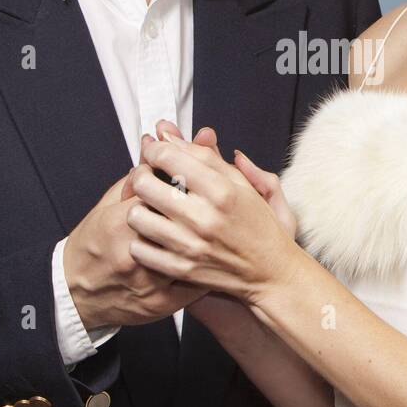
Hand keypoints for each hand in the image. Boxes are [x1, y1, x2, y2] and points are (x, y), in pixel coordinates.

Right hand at [62, 161, 208, 330]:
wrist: (75, 292)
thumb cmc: (92, 246)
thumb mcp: (107, 205)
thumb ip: (136, 178)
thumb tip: (158, 146)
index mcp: (119, 223)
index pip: (162, 192)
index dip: (181, 181)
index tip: (190, 177)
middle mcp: (134, 253)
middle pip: (182, 221)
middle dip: (197, 208)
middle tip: (207, 202)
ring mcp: (149, 281)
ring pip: (193, 253)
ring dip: (207, 238)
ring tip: (215, 228)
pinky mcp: (160, 303)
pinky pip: (196, 284)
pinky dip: (207, 268)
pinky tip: (211, 257)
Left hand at [124, 124, 301, 301]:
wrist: (271, 272)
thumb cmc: (259, 227)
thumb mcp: (242, 183)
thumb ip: (206, 156)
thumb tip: (169, 135)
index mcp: (221, 191)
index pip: (168, 156)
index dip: (154, 149)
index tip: (154, 152)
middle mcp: (204, 217)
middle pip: (144, 183)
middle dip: (141, 174)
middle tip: (148, 176)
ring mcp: (190, 245)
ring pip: (136, 216)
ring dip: (139, 207)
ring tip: (151, 207)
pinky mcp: (180, 269)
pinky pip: (139, 249)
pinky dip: (141, 240)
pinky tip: (155, 234)